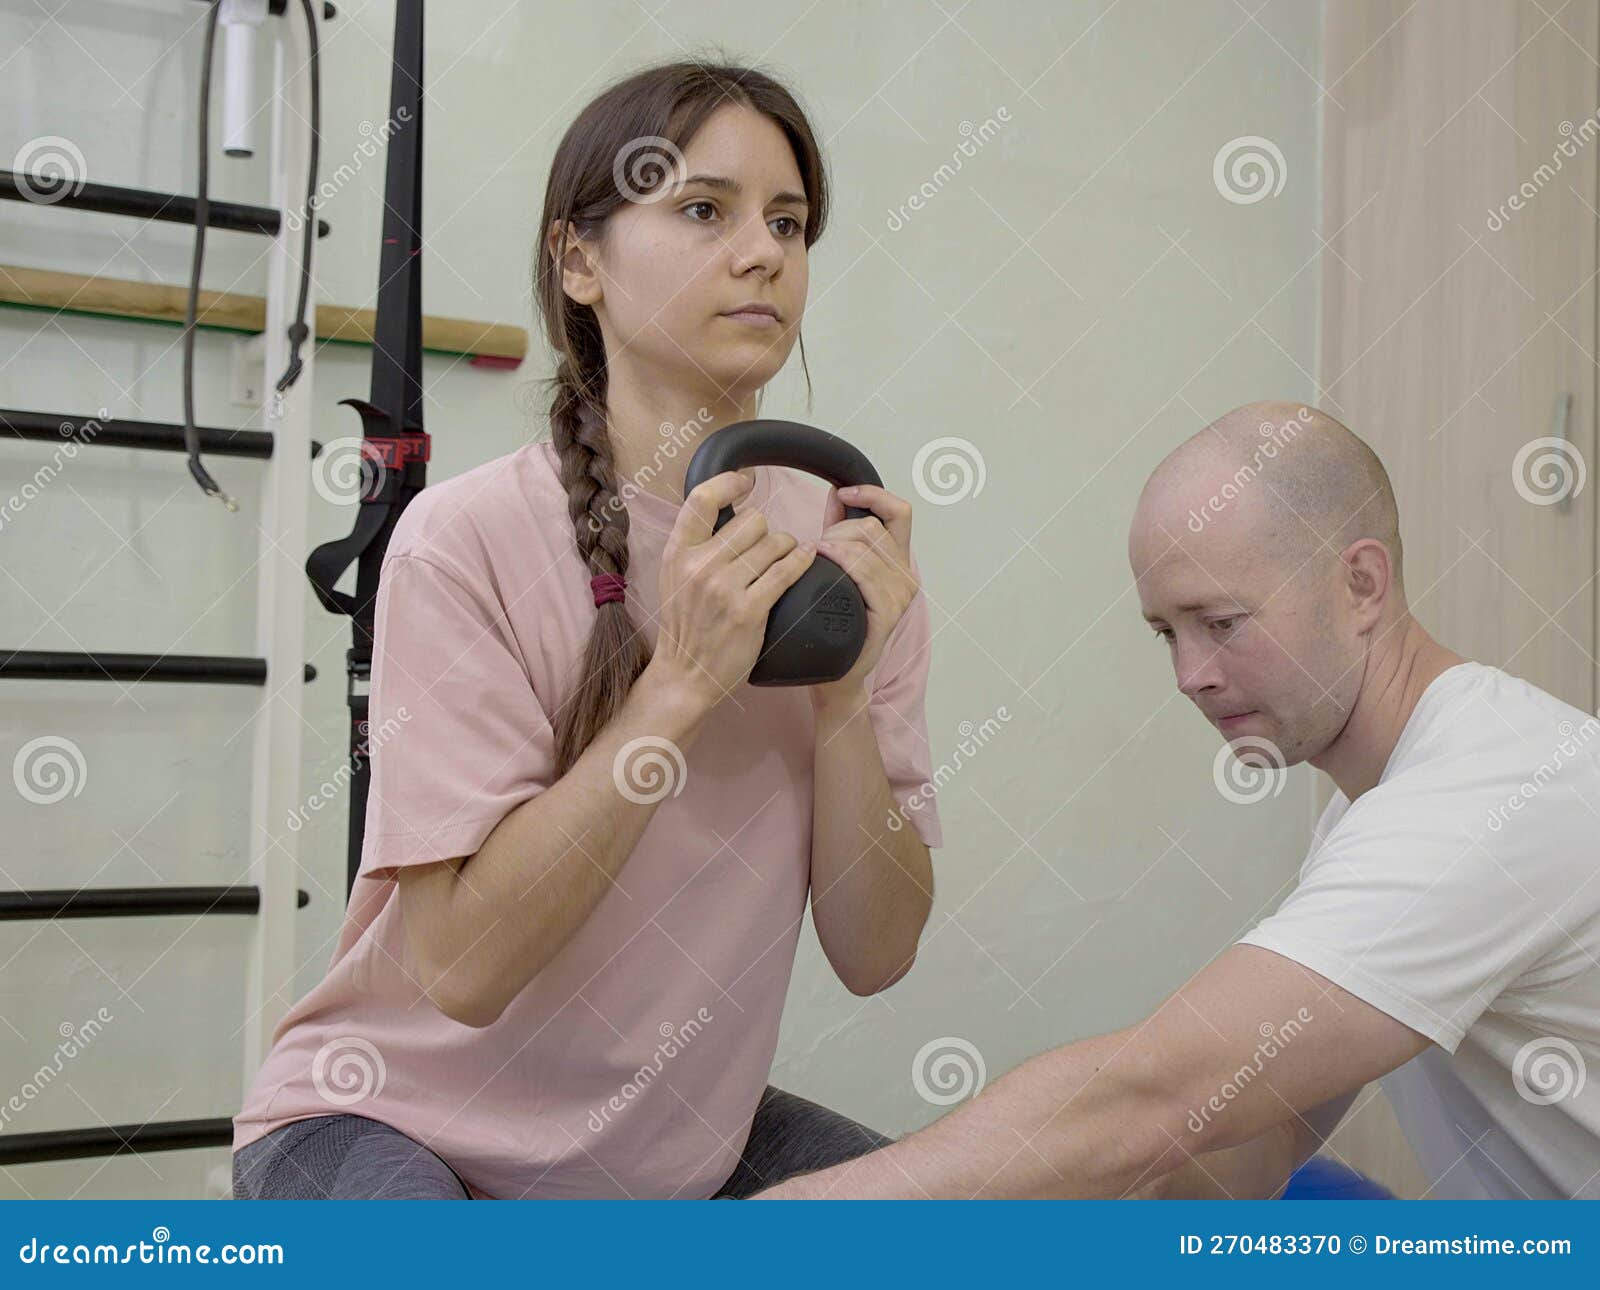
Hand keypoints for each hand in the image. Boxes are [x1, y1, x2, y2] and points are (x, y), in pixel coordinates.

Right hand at [649, 469, 816, 716]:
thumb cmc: (686, 624)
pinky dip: (801, 561)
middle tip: (767, 547)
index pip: (701, 498)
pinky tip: (806, 557)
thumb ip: (695, 543)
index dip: (728, 482)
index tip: (747, 480)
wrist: (686, 674)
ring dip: (786, 546)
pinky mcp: (748, 610)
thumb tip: (726, 506)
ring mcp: (723, 588)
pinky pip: (785, 571)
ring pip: (774, 542)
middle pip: (751, 520)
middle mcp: (699, 566)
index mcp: (677, 552)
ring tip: (784, 557)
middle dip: (766, 530)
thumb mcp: (675, 576)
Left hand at [810, 483, 917, 710]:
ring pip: (867, 546)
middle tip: (816, 546)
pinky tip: (823, 561)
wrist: (836, 671)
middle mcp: (906, 574)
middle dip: (838, 529)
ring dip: (833, 544)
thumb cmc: (834, 621)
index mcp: (899, 560)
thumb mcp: (838, 566)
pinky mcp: (889, 611)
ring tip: (813, 555)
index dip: (873, 495)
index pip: (899, 511)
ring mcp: (900, 593)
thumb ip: (840, 530)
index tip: (844, 493)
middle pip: (873, 527)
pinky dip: (841, 560)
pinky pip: (866, 572)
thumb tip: (837, 494)